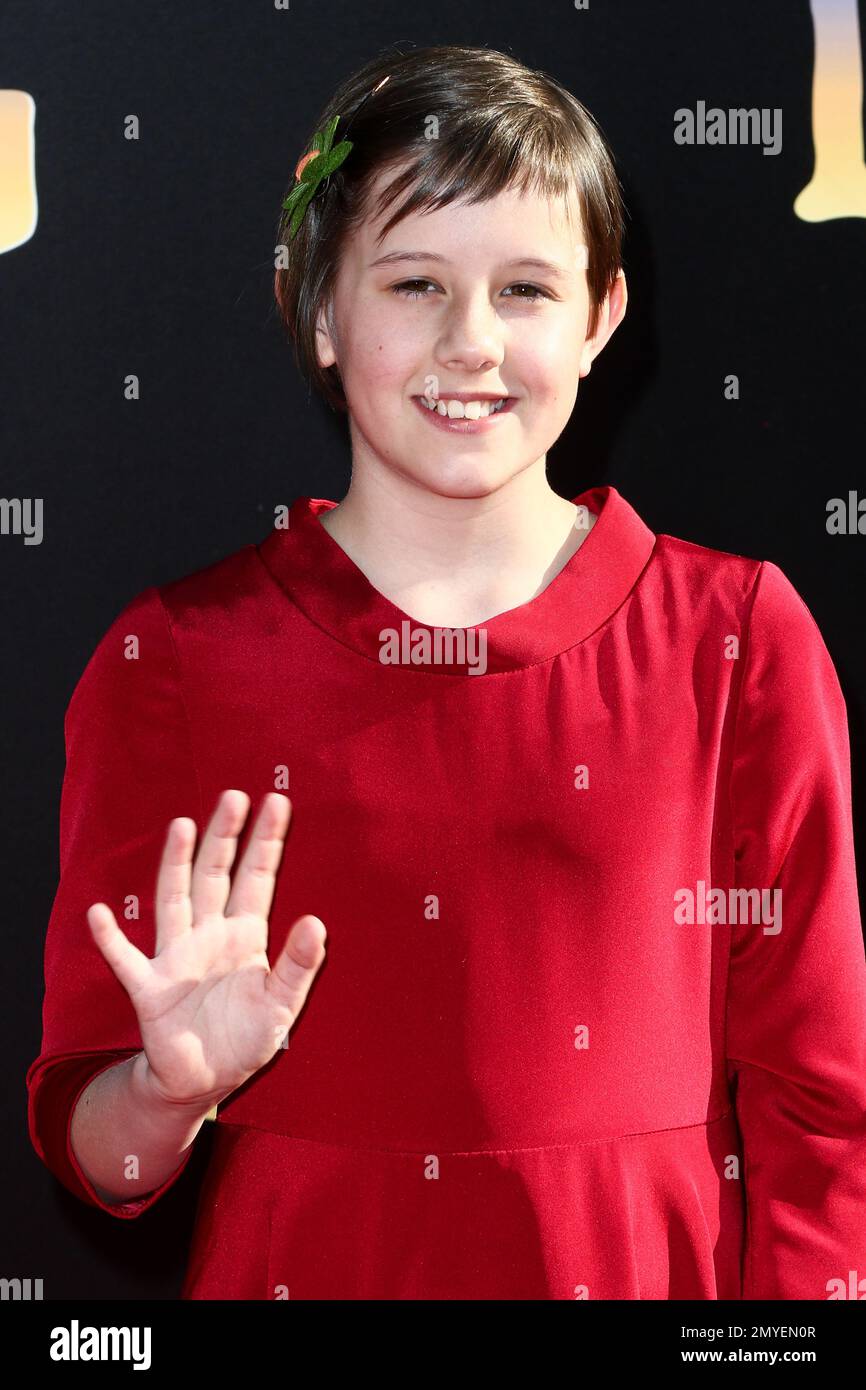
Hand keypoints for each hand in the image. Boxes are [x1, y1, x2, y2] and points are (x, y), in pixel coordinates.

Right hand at [86, 790, 325, 1110]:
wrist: (203, 1081)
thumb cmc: (245, 1038)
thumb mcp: (282, 1006)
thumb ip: (299, 965)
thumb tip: (316, 922)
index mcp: (245, 935)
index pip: (258, 878)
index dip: (266, 842)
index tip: (277, 802)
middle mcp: (209, 934)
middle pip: (216, 874)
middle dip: (225, 837)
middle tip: (234, 796)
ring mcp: (176, 957)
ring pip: (175, 899)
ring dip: (176, 864)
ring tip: (182, 826)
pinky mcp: (149, 988)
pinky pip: (126, 960)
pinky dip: (110, 940)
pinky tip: (98, 914)